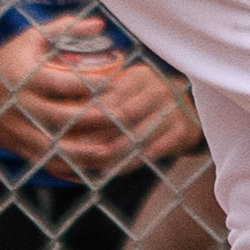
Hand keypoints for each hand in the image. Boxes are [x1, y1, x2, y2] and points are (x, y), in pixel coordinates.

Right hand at [0, 24, 202, 177]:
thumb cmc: (9, 59)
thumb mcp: (31, 38)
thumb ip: (65, 28)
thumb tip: (100, 24)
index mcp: (25, 77)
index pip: (62, 83)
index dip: (90, 84)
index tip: (117, 82)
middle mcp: (20, 106)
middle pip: (59, 118)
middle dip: (92, 120)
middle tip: (122, 118)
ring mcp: (17, 130)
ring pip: (51, 147)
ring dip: (80, 152)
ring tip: (108, 151)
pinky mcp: (17, 147)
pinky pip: (42, 163)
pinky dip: (64, 169)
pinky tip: (87, 170)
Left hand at [76, 54, 204, 176]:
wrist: (187, 109)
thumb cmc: (142, 100)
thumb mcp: (124, 87)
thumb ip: (98, 95)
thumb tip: (62, 110)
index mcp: (140, 76)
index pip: (110, 96)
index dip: (87, 114)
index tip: (64, 128)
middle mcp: (159, 90)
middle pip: (122, 118)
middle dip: (94, 136)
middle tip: (70, 151)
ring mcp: (173, 112)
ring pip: (134, 139)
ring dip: (107, 156)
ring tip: (83, 165)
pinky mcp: (182, 133)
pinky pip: (148, 154)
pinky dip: (125, 165)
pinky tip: (105, 173)